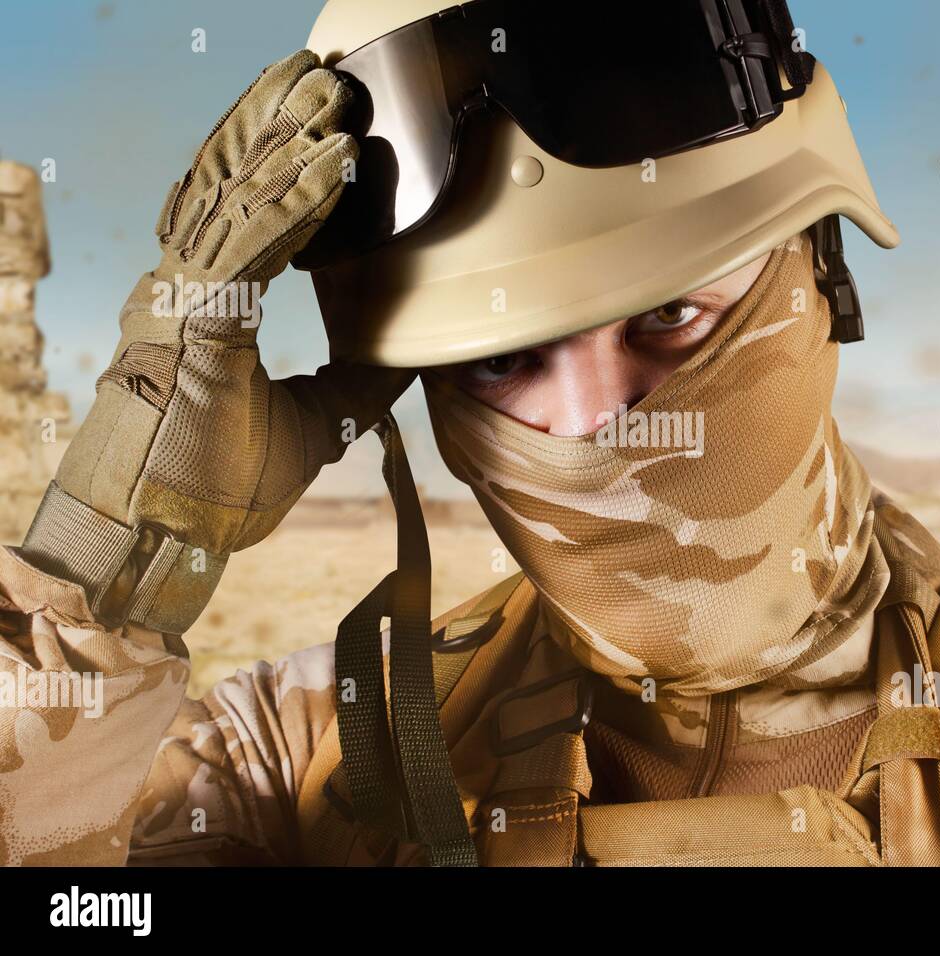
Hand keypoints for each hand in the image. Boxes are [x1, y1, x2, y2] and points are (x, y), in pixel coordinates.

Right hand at [24, 51, 414, 628]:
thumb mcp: (313, 423)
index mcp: (204, 305)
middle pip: (232, 186)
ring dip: (288, 145)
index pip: (244, 216)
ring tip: (331, 100)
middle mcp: (182, 287)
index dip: (282, 167)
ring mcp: (181, 300)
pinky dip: (294, 205)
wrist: (168, 536)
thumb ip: (355, 381)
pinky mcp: (194, 323)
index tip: (324, 127)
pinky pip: (249, 247)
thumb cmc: (221, 483)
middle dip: (278, 128)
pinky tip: (332, 169)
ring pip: (235, 198)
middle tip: (324, 78)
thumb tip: (409, 353)